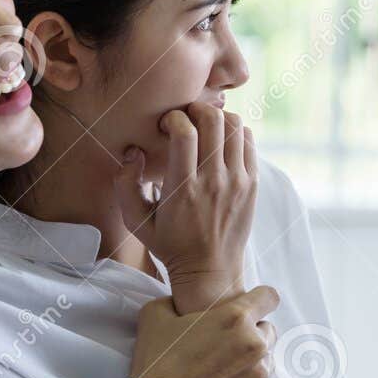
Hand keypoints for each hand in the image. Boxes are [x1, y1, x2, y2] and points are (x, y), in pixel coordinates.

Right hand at [114, 104, 257, 313]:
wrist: (210, 269)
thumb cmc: (170, 244)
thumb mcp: (135, 221)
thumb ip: (125, 185)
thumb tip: (133, 152)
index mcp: (183, 189)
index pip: (185, 133)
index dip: (173, 118)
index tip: (166, 125)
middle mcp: (213, 182)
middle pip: (213, 121)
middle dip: (196, 109)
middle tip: (186, 117)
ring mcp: (237, 182)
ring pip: (235, 126)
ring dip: (218, 117)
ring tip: (204, 126)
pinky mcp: (252, 184)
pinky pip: (248, 142)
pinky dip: (236, 132)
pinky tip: (221, 141)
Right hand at [129, 287, 277, 377]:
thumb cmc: (155, 364)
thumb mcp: (155, 316)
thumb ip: (176, 301)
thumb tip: (180, 302)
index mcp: (236, 319)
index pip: (269, 297)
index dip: (259, 301)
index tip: (251, 309)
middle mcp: (255, 345)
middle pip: (268, 332)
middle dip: (251, 336)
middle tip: (224, 348)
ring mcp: (260, 377)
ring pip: (266, 363)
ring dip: (250, 365)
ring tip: (220, 375)